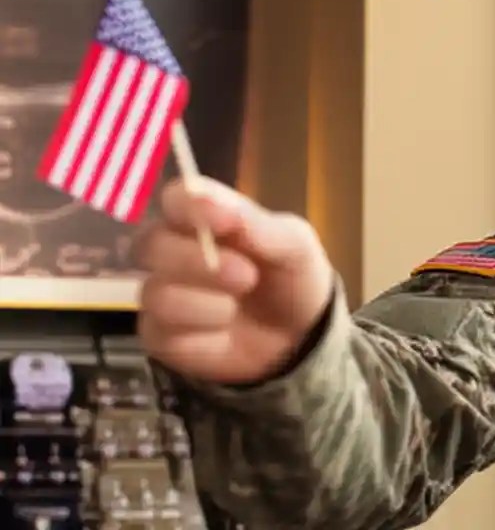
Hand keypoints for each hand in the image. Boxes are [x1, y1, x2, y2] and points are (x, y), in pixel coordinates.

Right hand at [132, 177, 333, 384]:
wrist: (301, 339)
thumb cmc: (292, 278)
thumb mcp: (294, 246)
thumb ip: (257, 225)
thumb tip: (214, 202)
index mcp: (204, 217)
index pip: (176, 197)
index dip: (192, 206)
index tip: (226, 221)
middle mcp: (172, 251)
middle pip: (151, 244)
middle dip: (197, 262)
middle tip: (246, 276)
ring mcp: (162, 293)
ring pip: (155, 293)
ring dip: (203, 303)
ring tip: (237, 309)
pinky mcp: (158, 336)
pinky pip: (159, 333)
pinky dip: (200, 336)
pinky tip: (224, 336)